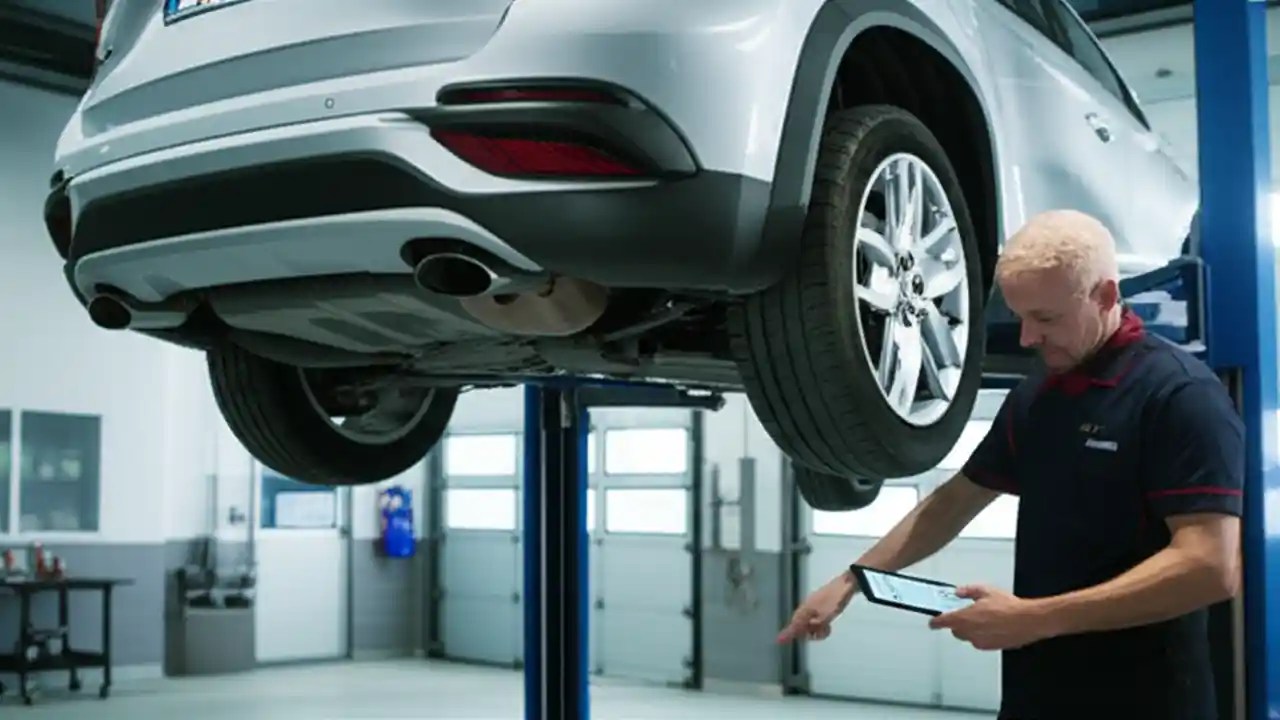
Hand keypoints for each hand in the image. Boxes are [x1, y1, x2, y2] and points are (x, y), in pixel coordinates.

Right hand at [777, 570, 857, 642]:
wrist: (846, 583)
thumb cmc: (836, 599)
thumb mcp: (826, 616)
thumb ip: (815, 625)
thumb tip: (808, 631)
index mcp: (806, 609)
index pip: (794, 624)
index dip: (787, 633)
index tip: (779, 641)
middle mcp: (807, 606)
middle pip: (801, 625)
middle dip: (808, 632)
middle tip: (821, 633)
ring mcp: (814, 605)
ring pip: (810, 622)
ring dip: (816, 629)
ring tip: (827, 629)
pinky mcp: (821, 604)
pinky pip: (816, 618)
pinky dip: (821, 624)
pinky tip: (828, 625)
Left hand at [928, 584, 1051, 650]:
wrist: (1028, 621)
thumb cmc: (1009, 607)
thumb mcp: (985, 591)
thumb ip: (968, 591)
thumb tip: (960, 592)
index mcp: (964, 618)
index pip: (942, 622)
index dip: (936, 621)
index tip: (933, 621)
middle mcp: (969, 632)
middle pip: (955, 630)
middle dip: (957, 623)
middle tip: (965, 614)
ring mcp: (980, 642)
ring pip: (968, 637)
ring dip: (971, 629)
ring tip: (984, 618)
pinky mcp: (991, 647)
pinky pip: (981, 641)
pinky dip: (982, 635)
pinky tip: (993, 626)